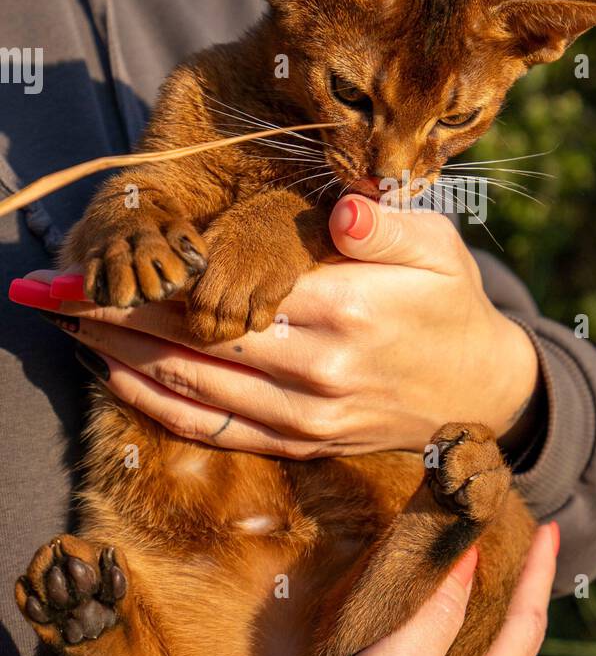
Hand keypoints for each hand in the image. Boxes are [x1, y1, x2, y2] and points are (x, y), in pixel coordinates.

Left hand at [11, 195, 539, 458]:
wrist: (486, 392)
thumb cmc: (453, 304)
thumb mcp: (437, 246)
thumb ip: (383, 225)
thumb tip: (341, 210)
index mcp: (345, 309)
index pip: (229, 288)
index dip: (159, 272)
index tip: (102, 257)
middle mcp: (315, 370)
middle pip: (193, 337)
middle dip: (117, 311)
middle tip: (50, 289)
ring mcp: (305, 417)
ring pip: (192, 385)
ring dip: (122, 354)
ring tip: (69, 323)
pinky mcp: (302, 445)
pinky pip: (214, 428)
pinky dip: (157, 403)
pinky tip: (118, 374)